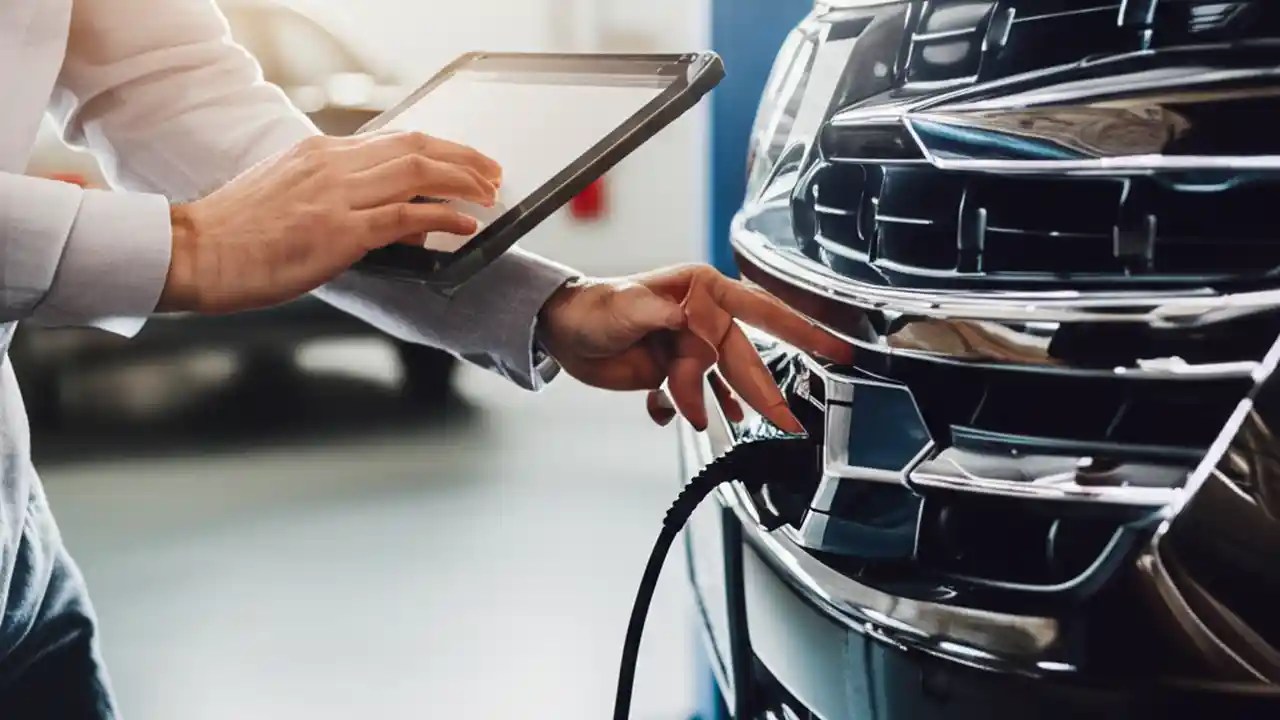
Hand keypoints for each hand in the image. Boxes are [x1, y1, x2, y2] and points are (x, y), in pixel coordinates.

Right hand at [158, 132, 501, 313]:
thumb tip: (389, 218)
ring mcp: (336, 197)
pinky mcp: (338, 232)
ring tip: (488, 195)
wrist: (196, 252)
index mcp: (321, 154)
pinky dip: (442, 217)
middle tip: (493, 174)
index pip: (399, 138)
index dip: (444, 148)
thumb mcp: (291, 197)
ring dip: (463, 183)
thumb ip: (338, 198)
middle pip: (417, 147)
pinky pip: (405, 216)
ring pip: (417, 173)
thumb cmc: (238, 235)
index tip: (470, 161)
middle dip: (465, 160)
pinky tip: (464, 225)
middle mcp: (333, 165)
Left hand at [536, 265, 853, 432]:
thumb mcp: (624, 307)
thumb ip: (661, 318)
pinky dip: (690, 409)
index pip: (760, 310)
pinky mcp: (672, 372)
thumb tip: (689, 329)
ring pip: (722, 381)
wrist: (559, 332)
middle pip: (743, 357)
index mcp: (700, 291)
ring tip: (738, 425)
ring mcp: (687, 347)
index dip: (800, 329)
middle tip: (787, 421)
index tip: (832, 348)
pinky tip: (684, 417)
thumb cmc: (589, 308)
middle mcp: (700, 317)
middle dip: (764, 390)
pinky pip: (695, 396)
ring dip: (729, 403)